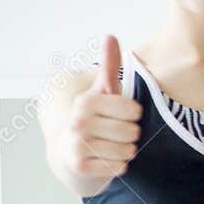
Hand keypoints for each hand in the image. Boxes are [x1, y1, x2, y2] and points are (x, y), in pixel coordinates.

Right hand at [58, 35, 141, 183]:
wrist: (69, 155)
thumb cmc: (95, 120)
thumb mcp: (103, 93)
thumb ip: (110, 68)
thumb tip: (110, 36)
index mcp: (86, 101)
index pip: (134, 110)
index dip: (134, 115)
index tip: (122, 115)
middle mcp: (78, 121)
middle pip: (133, 131)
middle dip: (131, 134)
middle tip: (116, 133)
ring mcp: (76, 144)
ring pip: (128, 150)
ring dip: (126, 151)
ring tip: (111, 146)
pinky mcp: (80, 166)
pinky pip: (119, 167)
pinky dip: (119, 165)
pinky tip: (106, 160)